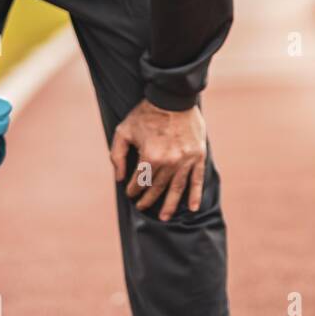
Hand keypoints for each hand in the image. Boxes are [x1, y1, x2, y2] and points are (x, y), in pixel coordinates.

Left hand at [110, 99, 206, 221]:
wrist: (172, 98)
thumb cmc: (145, 114)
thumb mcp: (123, 131)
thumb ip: (116, 155)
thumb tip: (118, 178)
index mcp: (150, 157)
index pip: (140, 181)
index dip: (133, 189)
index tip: (130, 193)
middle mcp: (169, 162)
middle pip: (157, 188)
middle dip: (147, 199)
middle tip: (142, 207)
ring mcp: (185, 160)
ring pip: (176, 189)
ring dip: (170, 205)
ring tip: (164, 217)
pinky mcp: (198, 156)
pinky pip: (196, 180)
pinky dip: (195, 195)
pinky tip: (193, 207)